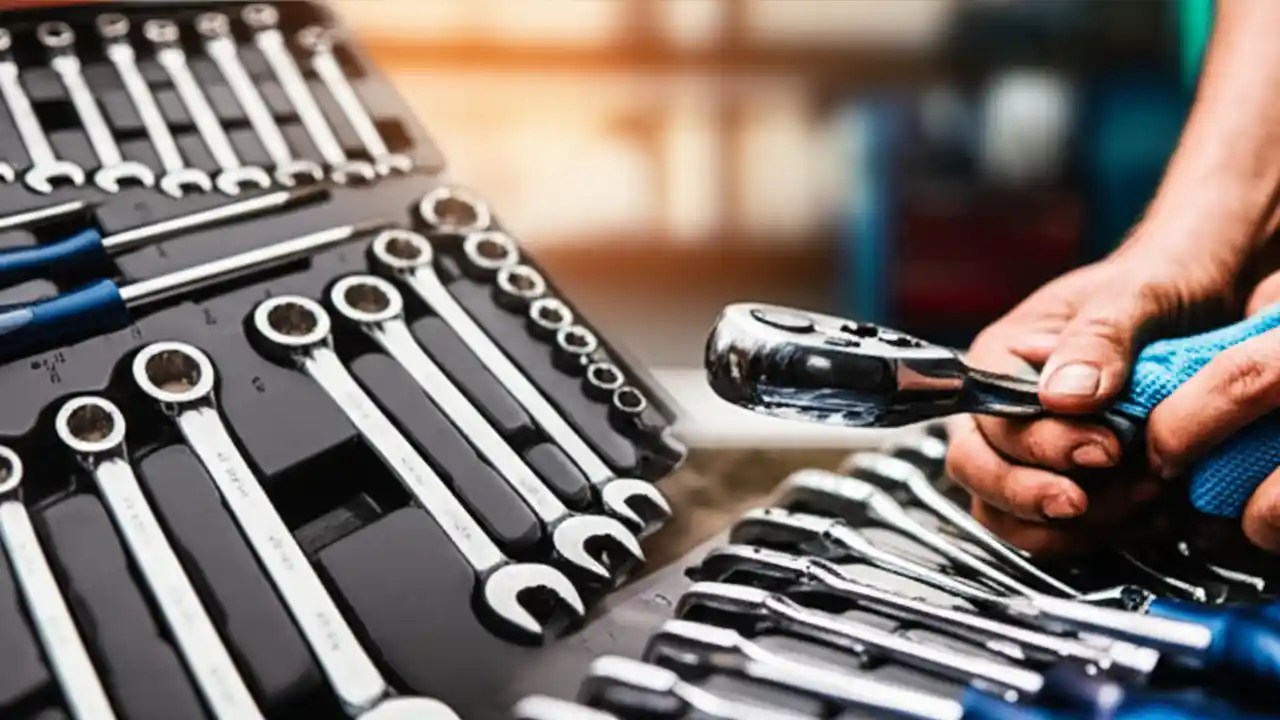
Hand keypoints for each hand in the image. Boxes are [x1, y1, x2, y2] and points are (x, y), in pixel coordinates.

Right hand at [945, 237, 1251, 554]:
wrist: (1207, 298)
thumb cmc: (1161, 282)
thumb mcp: (1136, 296)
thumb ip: (1098, 339)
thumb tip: (1059, 393)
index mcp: (1001, 358)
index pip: (988, 421)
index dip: (1041, 447)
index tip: (1106, 450)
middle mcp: (1004, 408)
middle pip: (978, 473)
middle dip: (1033, 495)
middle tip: (1089, 501)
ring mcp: (1033, 450)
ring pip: (1008, 514)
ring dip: (1068, 525)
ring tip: (1137, 499)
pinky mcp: (1070, 482)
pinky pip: (1056, 531)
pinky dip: (1101, 534)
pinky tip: (1150, 512)